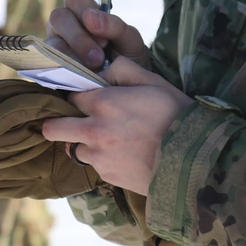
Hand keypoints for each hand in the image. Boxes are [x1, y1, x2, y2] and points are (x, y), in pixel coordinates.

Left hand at [41, 57, 192, 195]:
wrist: (193, 159)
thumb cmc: (175, 115)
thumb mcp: (153, 81)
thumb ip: (122, 69)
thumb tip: (102, 71)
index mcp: (103, 103)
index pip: (70, 95)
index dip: (77, 95)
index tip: (86, 97)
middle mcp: (94, 131)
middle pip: (53, 128)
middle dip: (58, 123)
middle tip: (73, 120)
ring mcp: (99, 157)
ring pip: (73, 148)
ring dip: (83, 143)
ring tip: (107, 140)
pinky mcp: (108, 176)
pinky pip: (94, 165)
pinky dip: (102, 159)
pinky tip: (123, 154)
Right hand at [46, 0, 149, 70]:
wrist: (125, 87)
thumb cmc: (127, 57)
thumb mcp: (130, 41)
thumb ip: (115, 26)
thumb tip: (90, 17)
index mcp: (83, 11)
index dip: (85, 10)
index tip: (103, 36)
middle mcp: (65, 24)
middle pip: (58, 17)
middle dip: (79, 38)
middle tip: (98, 58)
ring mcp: (54, 44)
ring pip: (52, 43)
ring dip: (72, 57)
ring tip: (93, 71)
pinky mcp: (49, 66)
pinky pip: (47, 65)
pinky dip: (65, 71)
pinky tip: (80, 78)